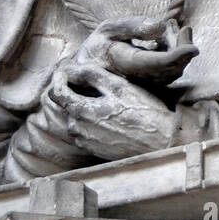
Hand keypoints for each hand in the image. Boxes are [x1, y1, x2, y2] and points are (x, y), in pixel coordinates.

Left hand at [46, 62, 178, 160]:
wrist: (162, 143)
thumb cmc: (144, 112)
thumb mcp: (119, 86)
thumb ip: (91, 75)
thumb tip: (69, 68)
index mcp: (80, 111)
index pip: (55, 92)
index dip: (61, 78)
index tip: (71, 72)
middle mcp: (77, 130)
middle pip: (66, 106)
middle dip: (75, 94)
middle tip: (95, 85)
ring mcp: (86, 142)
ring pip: (76, 120)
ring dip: (85, 109)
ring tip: (106, 103)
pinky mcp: (95, 151)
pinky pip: (86, 133)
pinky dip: (93, 123)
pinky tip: (112, 119)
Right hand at [70, 16, 196, 85]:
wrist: (88, 70)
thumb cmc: (99, 45)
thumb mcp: (109, 28)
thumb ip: (133, 25)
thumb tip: (162, 26)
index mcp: (124, 63)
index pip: (156, 64)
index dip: (177, 57)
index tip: (193, 48)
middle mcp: (137, 79)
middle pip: (171, 69)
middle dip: (183, 49)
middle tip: (184, 29)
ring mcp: (146, 85)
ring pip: (173, 72)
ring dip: (181, 51)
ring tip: (176, 30)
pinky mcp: (152, 86)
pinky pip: (171, 73)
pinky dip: (177, 56)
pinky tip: (172, 40)